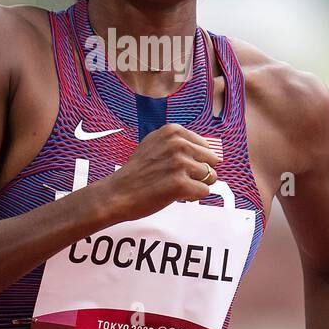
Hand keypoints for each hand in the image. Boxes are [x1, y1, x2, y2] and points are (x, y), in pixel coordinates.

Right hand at [96, 123, 221, 221]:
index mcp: (172, 131)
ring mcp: (179, 163)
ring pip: (210, 177)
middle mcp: (178, 144)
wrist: (118, 193)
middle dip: (199, 173)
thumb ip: (178, 143)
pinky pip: (204, 191)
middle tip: (176, 178)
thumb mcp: (154, 144)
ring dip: (196, 185)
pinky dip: (193, 196)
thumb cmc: (136, 172)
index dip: (195, 160)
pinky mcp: (180, 184)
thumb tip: (208, 149)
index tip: (177, 167)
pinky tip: (175, 195)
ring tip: (175, 186)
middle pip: (211, 160)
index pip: (205, 146)